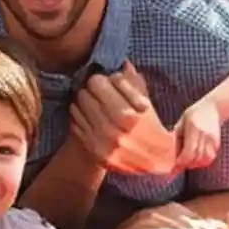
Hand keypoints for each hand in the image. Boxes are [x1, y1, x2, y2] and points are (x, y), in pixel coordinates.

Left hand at [70, 61, 176, 175]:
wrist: (154, 165)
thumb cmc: (152, 129)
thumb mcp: (148, 105)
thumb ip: (134, 83)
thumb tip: (123, 63)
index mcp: (128, 114)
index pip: (99, 82)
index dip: (105, 79)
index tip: (109, 82)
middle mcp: (112, 128)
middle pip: (85, 92)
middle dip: (93, 89)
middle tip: (101, 92)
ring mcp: (100, 140)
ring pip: (77, 105)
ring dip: (85, 101)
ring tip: (96, 104)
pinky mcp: (92, 149)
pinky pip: (74, 122)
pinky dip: (80, 116)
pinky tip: (91, 117)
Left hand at [175, 98, 221, 169]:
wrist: (213, 107)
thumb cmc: (193, 114)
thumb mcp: (181, 123)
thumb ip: (176, 137)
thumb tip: (169, 153)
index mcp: (193, 129)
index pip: (188, 153)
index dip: (180, 162)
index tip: (174, 166)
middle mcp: (204, 135)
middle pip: (196, 158)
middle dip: (187, 164)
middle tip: (179, 165)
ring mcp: (212, 139)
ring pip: (205, 159)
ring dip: (196, 164)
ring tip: (189, 161)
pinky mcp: (217, 142)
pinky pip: (211, 156)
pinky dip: (204, 161)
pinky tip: (197, 158)